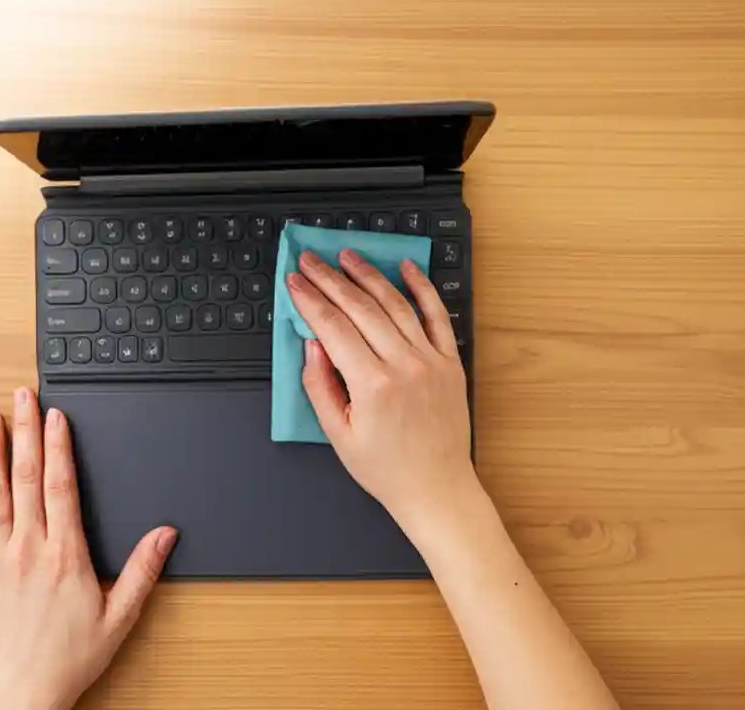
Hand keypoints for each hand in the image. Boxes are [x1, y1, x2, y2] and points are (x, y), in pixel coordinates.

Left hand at [0, 387, 176, 709]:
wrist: (25, 686)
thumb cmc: (72, 654)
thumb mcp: (121, 615)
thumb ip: (143, 570)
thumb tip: (165, 535)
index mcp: (67, 554)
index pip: (62, 487)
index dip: (59, 447)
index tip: (56, 417)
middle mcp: (30, 548)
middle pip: (27, 478)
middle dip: (26, 432)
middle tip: (24, 397)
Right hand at [286, 249, 478, 529]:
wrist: (436, 488)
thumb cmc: (386, 469)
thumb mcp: (338, 435)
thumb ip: (321, 386)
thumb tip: (313, 345)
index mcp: (372, 386)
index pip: (333, 328)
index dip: (310, 300)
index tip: (294, 282)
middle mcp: (404, 367)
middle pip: (361, 308)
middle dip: (331, 280)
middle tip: (311, 260)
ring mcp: (431, 361)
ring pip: (395, 304)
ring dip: (368, 275)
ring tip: (347, 256)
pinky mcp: (450, 362)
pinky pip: (436, 316)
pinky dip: (421, 288)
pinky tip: (405, 268)